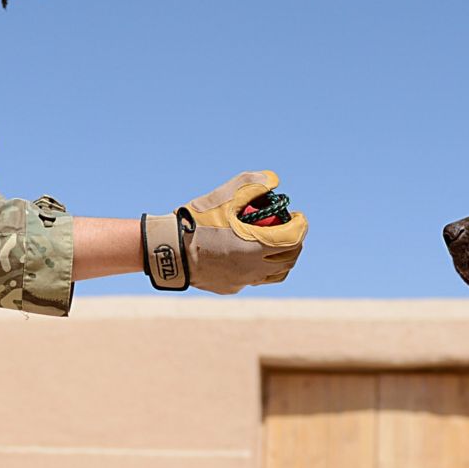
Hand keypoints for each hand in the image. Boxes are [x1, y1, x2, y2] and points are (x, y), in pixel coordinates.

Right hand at [142, 171, 307, 293]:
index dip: (301, 227)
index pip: (293, 240)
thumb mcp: (222, 197)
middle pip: (290, 260)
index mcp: (255, 248)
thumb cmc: (194, 222)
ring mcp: (242, 282)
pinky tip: (250, 256)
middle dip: (296, 243)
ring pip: (275, 275)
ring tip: (276, 246)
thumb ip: (250, 184)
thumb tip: (272, 180)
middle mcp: (253, 270)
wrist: (167, 251)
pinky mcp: (230, 288)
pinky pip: (253, 279)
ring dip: (281, 260)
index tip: (298, 216)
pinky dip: (259, 268)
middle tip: (290, 230)